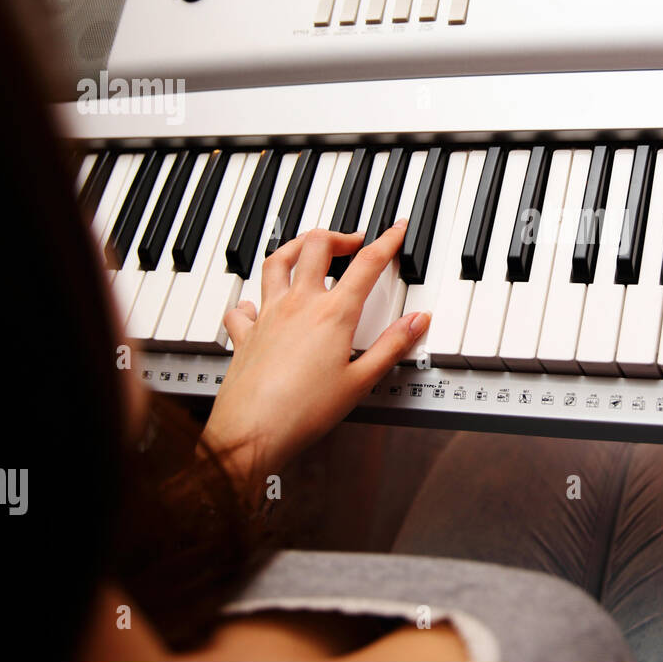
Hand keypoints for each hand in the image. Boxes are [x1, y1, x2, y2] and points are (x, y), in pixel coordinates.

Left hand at [203, 221, 429, 495]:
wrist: (251, 432)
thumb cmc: (303, 412)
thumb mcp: (361, 381)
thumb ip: (392, 346)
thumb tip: (418, 321)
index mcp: (332, 314)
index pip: (366, 264)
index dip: (387, 241)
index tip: (396, 229)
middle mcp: (297, 305)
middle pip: (316, 246)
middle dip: (339, 235)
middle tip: (353, 241)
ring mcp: (267, 315)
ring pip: (276, 261)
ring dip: (295, 247)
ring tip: (307, 248)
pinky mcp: (245, 333)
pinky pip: (244, 304)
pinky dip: (253, 297)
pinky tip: (258, 303)